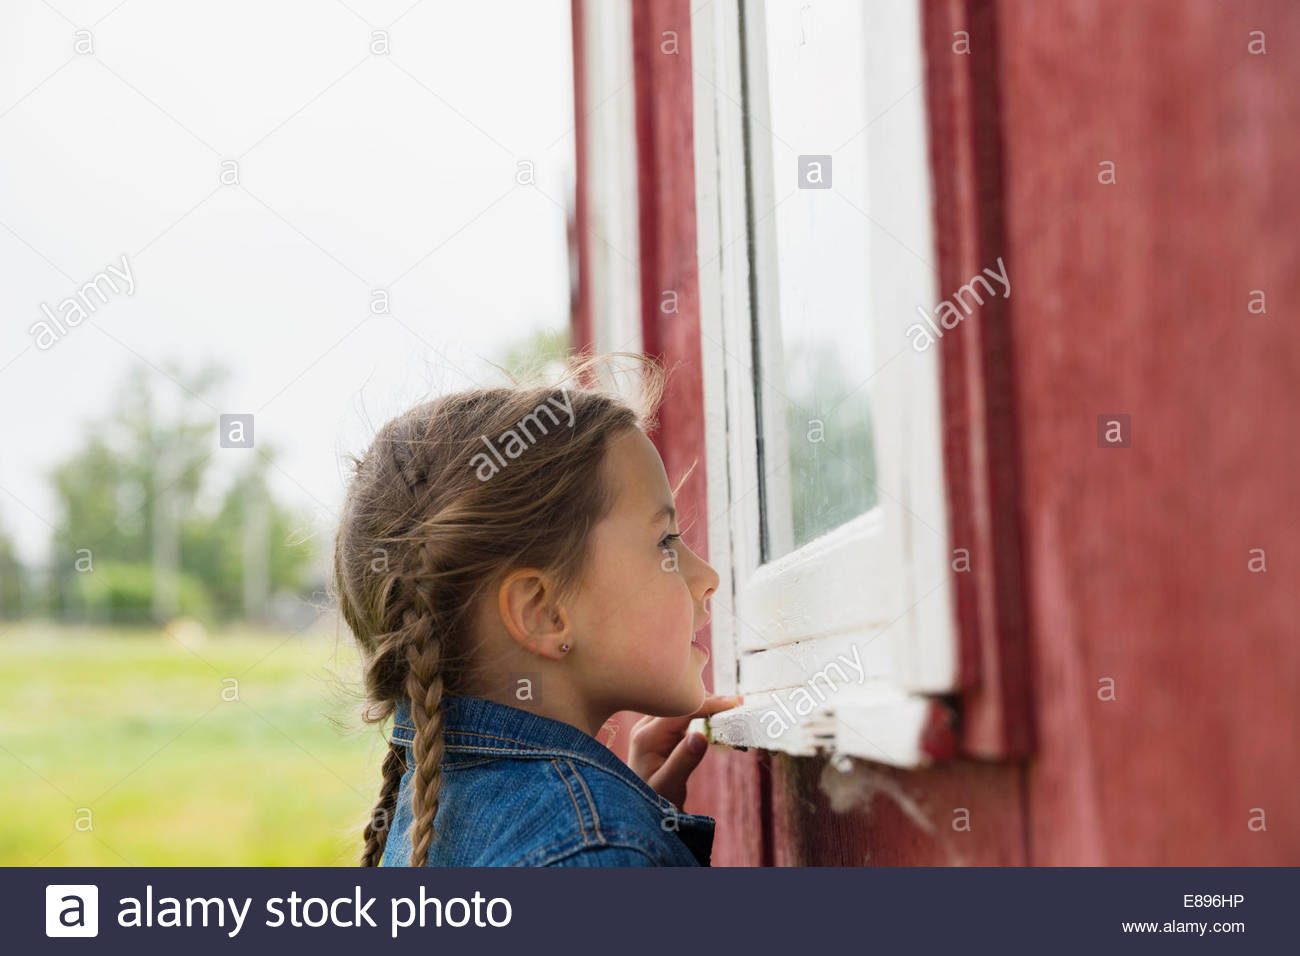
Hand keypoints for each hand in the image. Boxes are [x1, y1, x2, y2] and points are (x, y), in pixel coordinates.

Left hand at [627, 694, 743, 808]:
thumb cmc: (654, 800)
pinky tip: (717, 720)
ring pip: (682, 706)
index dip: (708, 704)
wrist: (639, 809)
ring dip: (706, 707)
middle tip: (737, 707)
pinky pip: (683, 715)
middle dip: (709, 701)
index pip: (680, 710)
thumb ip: (683, 761)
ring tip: (730, 713)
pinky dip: (702, 715)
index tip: (733, 704)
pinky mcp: (661, 732)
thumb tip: (700, 735)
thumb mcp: (669, 785)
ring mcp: (653, 728)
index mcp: (647, 737)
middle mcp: (647, 727)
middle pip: (680, 702)